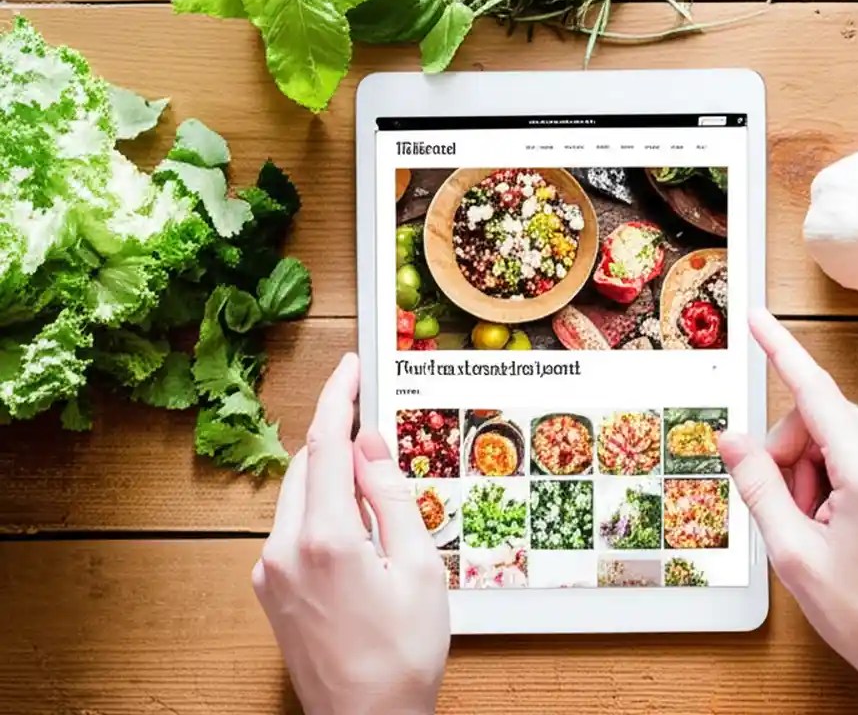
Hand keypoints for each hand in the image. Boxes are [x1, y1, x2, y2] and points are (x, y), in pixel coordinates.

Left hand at [252, 353, 449, 714]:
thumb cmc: (402, 657)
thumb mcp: (421, 567)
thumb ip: (393, 496)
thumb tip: (372, 444)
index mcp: (325, 538)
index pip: (326, 444)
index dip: (339, 396)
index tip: (351, 366)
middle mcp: (284, 550)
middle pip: (308, 465)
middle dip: (341, 442)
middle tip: (382, 437)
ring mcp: (271, 572)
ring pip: (298, 496)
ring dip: (334, 482)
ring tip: (383, 509)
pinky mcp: (270, 590)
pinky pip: (294, 529)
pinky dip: (323, 514)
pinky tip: (360, 540)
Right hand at [719, 311, 857, 714]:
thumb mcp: (791, 552)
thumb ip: (758, 485)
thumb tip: (730, 437)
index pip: (814, 391)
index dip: (780, 349)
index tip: (758, 318)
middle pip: (817, 417)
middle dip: (788, 456)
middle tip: (787, 513)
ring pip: (833, 434)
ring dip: (808, 472)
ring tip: (815, 529)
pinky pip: (854, 452)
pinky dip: (830, 479)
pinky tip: (832, 524)